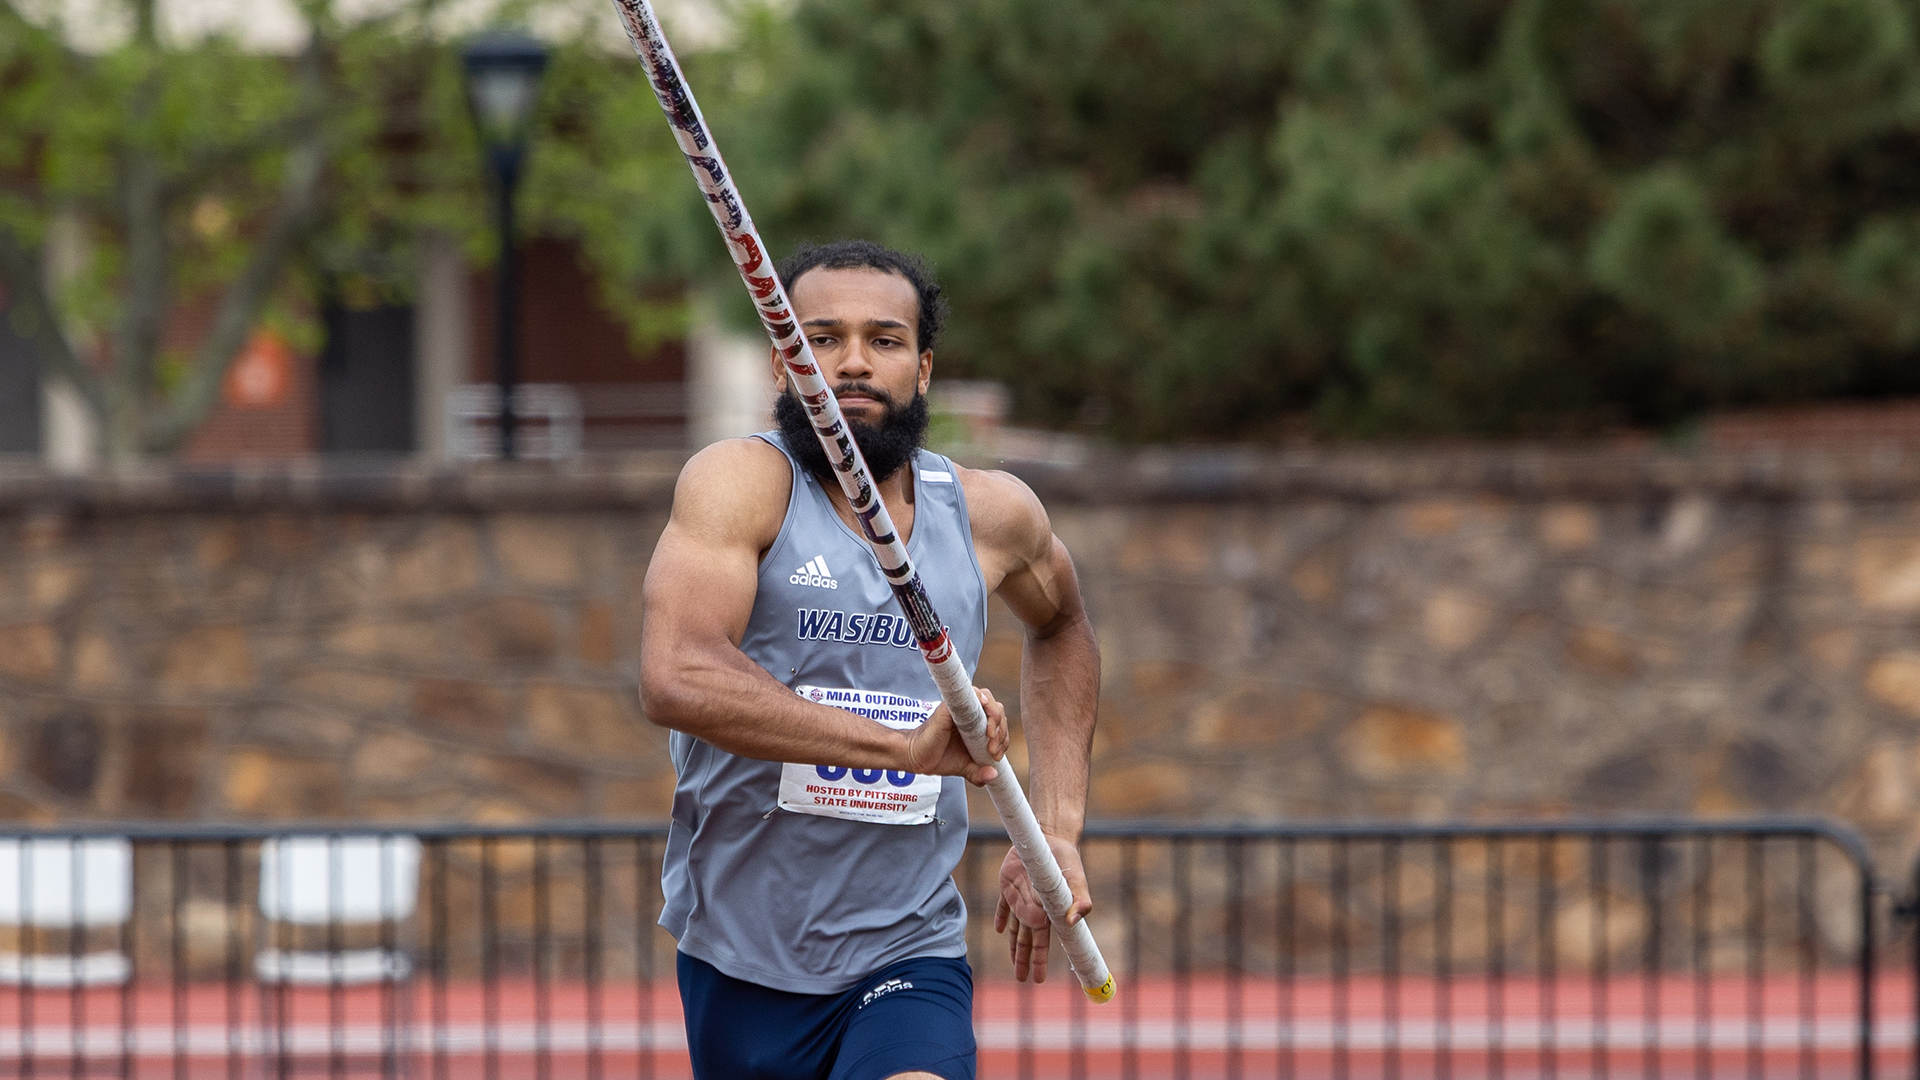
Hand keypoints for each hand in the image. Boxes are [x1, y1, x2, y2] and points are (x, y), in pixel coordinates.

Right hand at [904, 687, 1007, 785]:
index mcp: (976, 723)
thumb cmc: (939, 758)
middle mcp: (969, 712)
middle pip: (996, 708)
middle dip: (1001, 728)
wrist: (916, 758)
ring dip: (994, 716)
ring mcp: (959, 708)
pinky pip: (966, 695)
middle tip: (993, 749)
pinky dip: (979, 699)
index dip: (1003, 736)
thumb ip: (980, 772)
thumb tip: (994, 775)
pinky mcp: (949, 707)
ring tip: (989, 736)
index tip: (996, 755)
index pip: (999, 721)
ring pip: (986, 698)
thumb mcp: (966, 768)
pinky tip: (983, 711)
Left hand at [994, 835, 1091, 983]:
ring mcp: (1020, 898)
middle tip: (1024, 980)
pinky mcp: (1008, 885)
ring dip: (1013, 947)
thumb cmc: (1067, 860)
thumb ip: (1080, 900)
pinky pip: (1002, 906)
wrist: (1051, 837)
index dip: (1041, 960)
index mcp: (1048, 913)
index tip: (1040, 979)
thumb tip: (1072, 922)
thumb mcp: (1076, 880)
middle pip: (1028, 940)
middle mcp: (1034, 909)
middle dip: (1026, 960)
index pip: (1043, 942)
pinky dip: (1000, 917)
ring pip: (1014, 929)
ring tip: (1014, 965)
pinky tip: (998, 929)